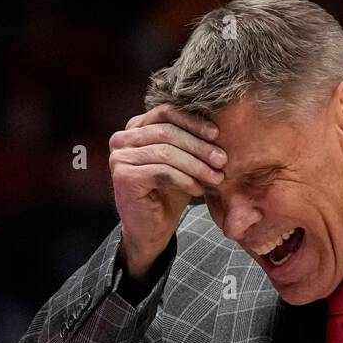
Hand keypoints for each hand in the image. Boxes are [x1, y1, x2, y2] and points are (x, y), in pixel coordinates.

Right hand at [109, 103, 227, 279]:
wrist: (151, 230)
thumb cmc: (167, 195)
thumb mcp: (183, 163)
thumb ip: (190, 142)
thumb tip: (217, 126)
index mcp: (135, 128)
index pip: (166, 112)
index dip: (193, 121)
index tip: (216, 134)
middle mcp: (122, 139)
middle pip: (167, 131)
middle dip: (199, 146)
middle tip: (222, 160)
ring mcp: (120, 157)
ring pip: (167, 152)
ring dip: (196, 165)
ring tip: (216, 178)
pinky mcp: (124, 177)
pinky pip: (162, 171)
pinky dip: (185, 179)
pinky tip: (198, 190)